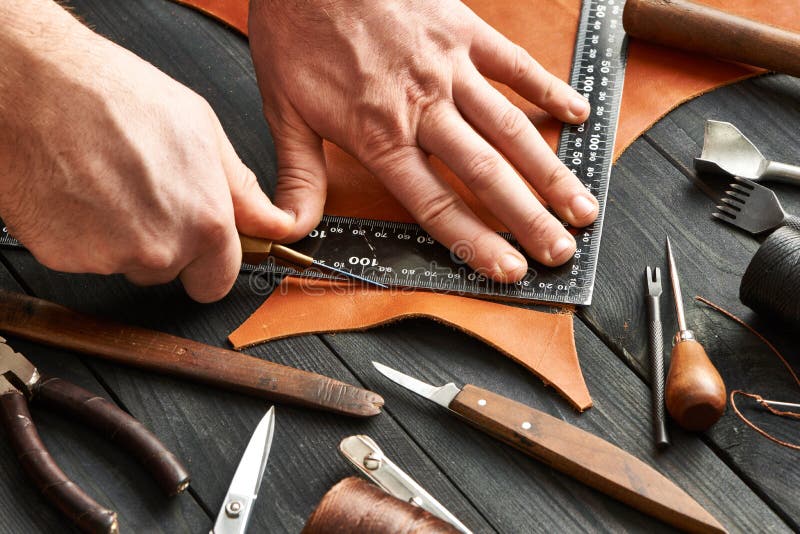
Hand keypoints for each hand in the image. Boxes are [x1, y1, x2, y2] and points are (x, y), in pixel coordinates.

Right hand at [0, 0, 292, 301]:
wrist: (34, 86)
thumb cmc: (114, 96)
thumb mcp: (203, 131)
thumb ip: (241, 191)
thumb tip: (271, 222)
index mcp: (205, 223)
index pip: (219, 282)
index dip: (210, 263)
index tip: (202, 248)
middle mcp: (161, 250)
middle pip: (172, 272)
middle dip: (165, 245)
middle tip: (145, 192)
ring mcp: (109, 258)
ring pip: (128, 264)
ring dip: (123, 237)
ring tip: (109, 181)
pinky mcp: (64, 257)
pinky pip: (86, 257)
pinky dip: (83, 234)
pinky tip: (81, 190)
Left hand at [248, 0, 596, 281]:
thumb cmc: (297, 30)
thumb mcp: (283, 109)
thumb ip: (299, 176)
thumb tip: (294, 230)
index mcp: (379, 134)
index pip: (435, 203)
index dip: (475, 241)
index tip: (508, 269)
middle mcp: (423, 107)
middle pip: (485, 174)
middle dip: (528, 219)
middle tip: (561, 252)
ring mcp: (450, 68)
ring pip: (510, 128)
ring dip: (550, 171)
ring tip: (581, 206)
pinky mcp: (464, 31)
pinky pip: (516, 64)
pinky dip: (549, 89)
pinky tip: (577, 115)